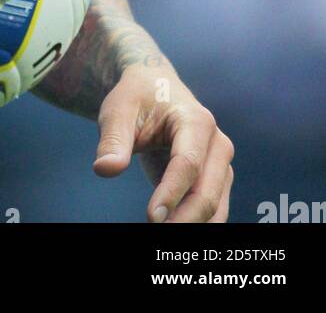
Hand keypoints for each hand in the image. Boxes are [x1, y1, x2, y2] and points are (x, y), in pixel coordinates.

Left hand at [93, 64, 233, 222]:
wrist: (155, 88)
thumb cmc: (136, 97)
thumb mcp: (118, 110)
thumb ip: (113, 139)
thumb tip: (104, 170)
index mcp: (196, 121)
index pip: (188, 164)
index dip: (171, 193)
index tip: (151, 218)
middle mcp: (218, 143)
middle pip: (207, 191)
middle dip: (184, 218)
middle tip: (154, 232)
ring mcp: (221, 164)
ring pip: (215, 206)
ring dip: (193, 226)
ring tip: (165, 239)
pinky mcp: (216, 179)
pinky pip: (213, 209)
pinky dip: (197, 224)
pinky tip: (174, 231)